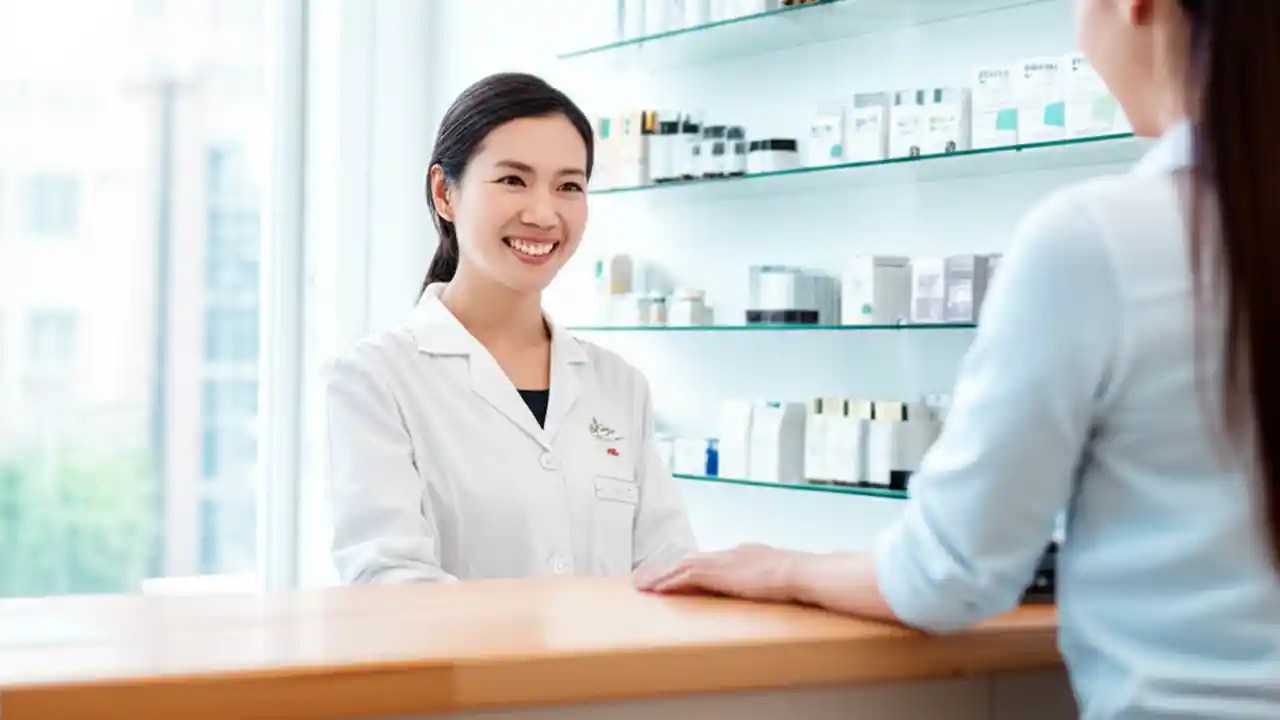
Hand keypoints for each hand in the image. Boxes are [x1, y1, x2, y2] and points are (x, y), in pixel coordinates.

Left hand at [632, 543, 808, 602]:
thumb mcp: (777, 572)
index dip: (686, 568)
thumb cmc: (795, 575)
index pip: (706, 559)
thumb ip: (765, 574)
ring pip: (681, 566)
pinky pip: (685, 577)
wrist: (797, 571)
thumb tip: (766, 581)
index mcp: (741, 552)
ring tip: (642, 585)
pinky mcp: (718, 572)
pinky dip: (670, 582)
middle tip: (645, 578)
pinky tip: (657, 590)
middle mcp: (727, 553)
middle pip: (688, 559)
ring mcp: (721, 560)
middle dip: (665, 569)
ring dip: (660, 576)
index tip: (672, 575)